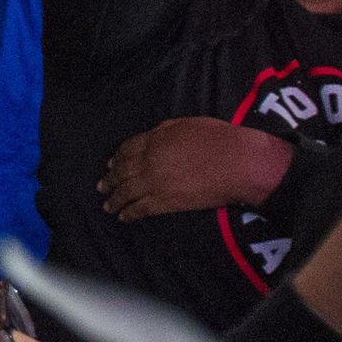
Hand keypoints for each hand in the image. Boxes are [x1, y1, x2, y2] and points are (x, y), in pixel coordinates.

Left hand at [100, 116, 294, 219]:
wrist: (239, 163)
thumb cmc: (220, 140)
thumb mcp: (187, 125)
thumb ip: (164, 131)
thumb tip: (153, 137)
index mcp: (154, 141)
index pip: (127, 149)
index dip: (117, 158)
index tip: (111, 164)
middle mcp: (149, 162)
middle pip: (122, 172)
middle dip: (110, 180)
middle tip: (102, 186)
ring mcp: (156, 183)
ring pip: (127, 193)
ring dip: (114, 200)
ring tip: (107, 205)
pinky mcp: (167, 202)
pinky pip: (141, 209)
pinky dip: (129, 214)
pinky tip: (123, 217)